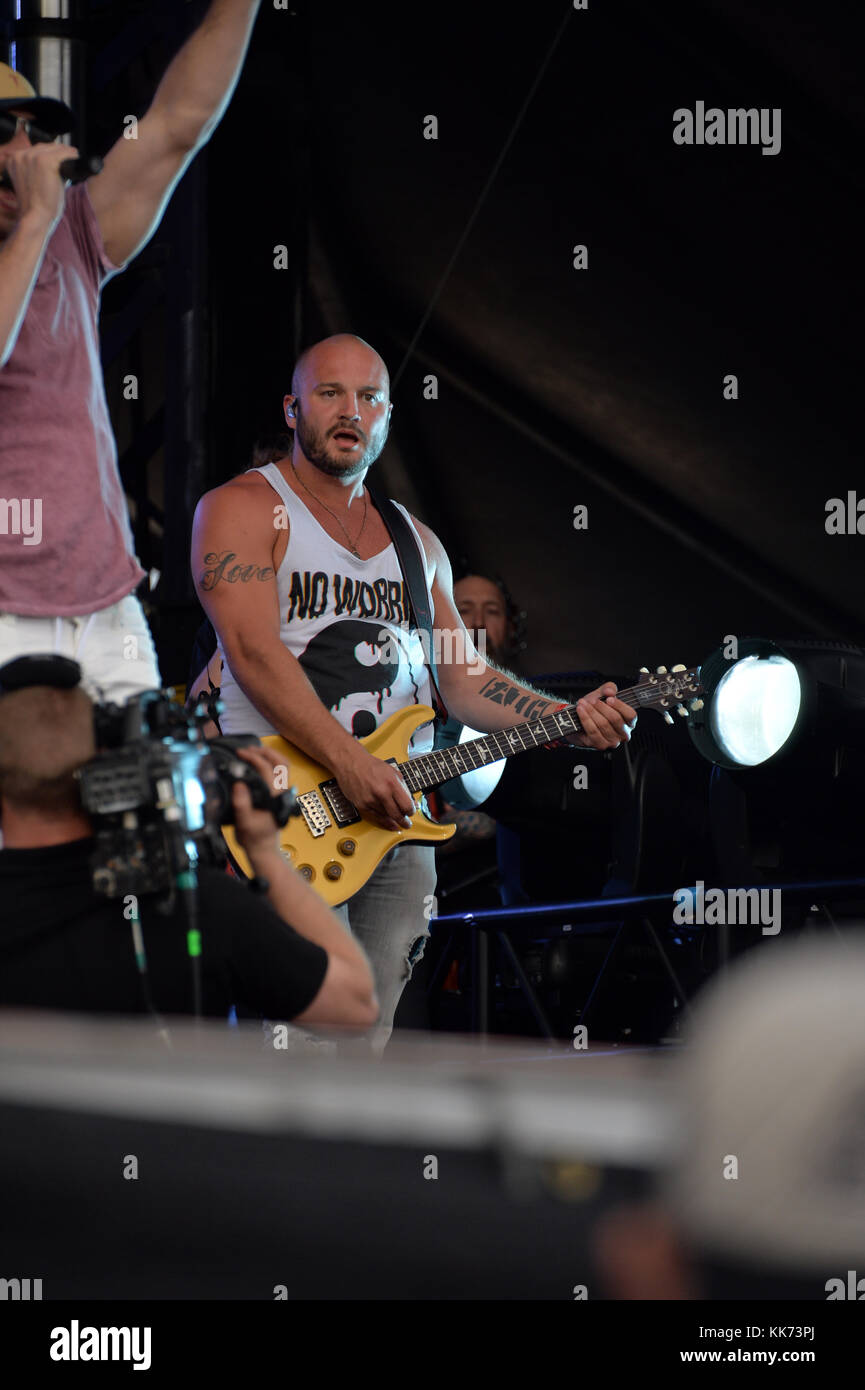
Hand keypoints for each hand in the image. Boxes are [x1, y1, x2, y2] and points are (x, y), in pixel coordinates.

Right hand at [5, 142, 78, 230]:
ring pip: (55, 148)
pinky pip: (64, 152)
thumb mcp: (30, 183)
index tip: (59, 158)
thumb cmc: (35, 206)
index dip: (49, 154)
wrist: (36, 217)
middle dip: (58, 152)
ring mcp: (33, 157)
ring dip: (66, 153)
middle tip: (69, 157)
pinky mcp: (46, 161)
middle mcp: (21, 155)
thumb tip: (56, 163)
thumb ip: (36, 171)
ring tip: (73, 158)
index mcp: (14, 160)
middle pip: (45, 146)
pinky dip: (72, 155)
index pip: (35, 150)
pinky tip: (76, 158)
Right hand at [230, 744, 289, 863]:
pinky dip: (270, 763)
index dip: (253, 758)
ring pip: (283, 766)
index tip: (240, 754)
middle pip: (281, 762)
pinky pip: (279, 773)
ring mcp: (282, 792)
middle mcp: (282, 792)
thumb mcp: (244, 822)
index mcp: (274, 796)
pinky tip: (258, 763)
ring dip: (270, 755)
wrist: (263, 848)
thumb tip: (239, 784)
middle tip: (248, 749)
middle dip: (265, 752)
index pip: (267, 769)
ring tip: (254, 751)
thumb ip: (242, 803)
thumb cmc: (254, 837)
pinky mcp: (279, 794)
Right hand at [334, 744, 415, 832]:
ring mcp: (370, 800)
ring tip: (398, 821)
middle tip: (407, 824)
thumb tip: (412, 801)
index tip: (411, 812)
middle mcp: (381, 792)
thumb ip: (403, 788)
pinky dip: (384, 821)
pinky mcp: (361, 805)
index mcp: (391, 783)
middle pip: (397, 815)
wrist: (350, 762)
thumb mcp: (393, 772)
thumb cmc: (371, 766)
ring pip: (387, 817)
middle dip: (404, 822)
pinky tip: (388, 822)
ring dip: (394, 820)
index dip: (411, 812)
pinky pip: (376, 817)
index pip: (406, 806)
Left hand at [573, 682, 636, 749]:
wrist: (578, 720)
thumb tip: (610, 691)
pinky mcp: (600, 745)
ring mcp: (612, 742)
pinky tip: (581, 711)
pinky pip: (593, 731)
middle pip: (615, 719)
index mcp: (629, 722)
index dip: (620, 706)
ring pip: (603, 724)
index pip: (631, 715)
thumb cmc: (594, 709)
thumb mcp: (602, 695)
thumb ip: (609, 689)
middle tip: (593, 700)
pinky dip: (585, 719)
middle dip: (602, 707)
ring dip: (591, 712)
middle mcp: (623, 734)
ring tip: (583, 703)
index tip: (609, 699)